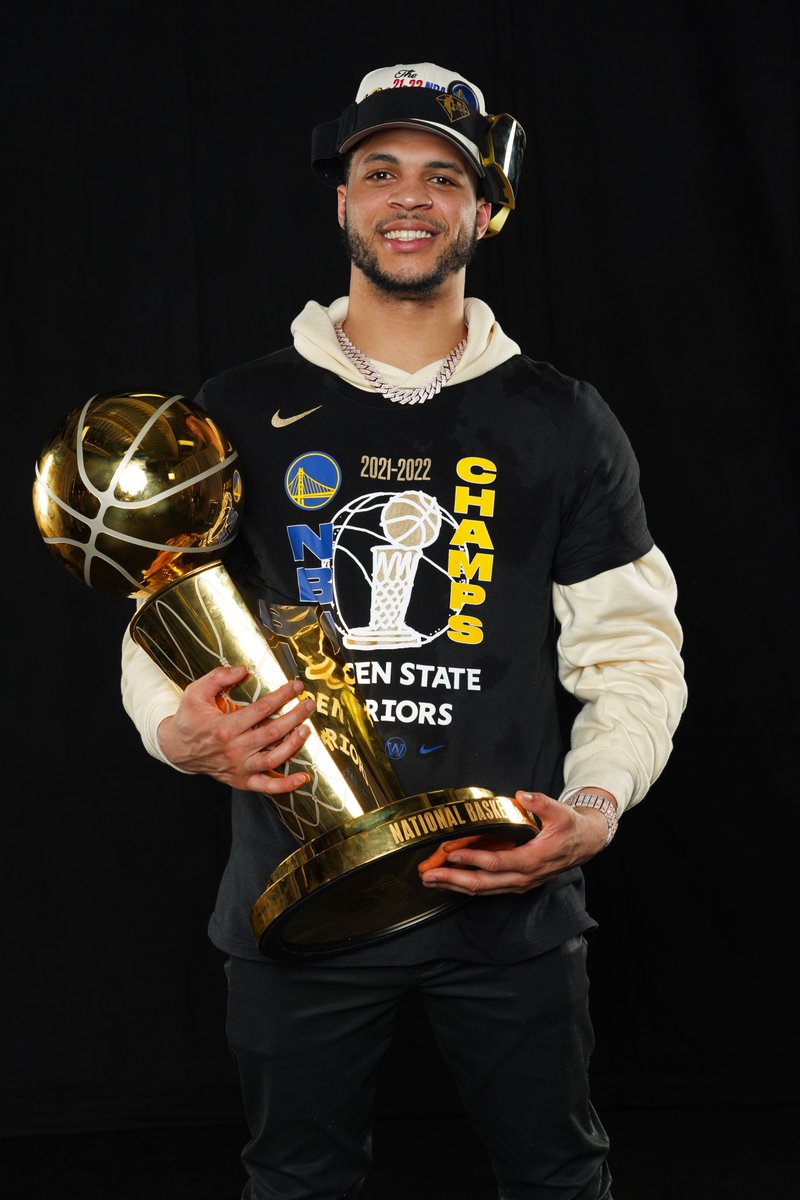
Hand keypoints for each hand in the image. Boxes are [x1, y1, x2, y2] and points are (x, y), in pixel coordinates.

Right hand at [157, 665, 315, 793]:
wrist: (176, 749)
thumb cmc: (189, 719)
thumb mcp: (195, 692)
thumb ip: (218, 677)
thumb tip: (243, 669)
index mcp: (225, 727)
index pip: (261, 709)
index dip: (282, 696)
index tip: (296, 686)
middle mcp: (234, 749)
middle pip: (273, 733)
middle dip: (295, 716)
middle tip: (309, 704)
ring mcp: (239, 767)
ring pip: (274, 758)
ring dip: (294, 744)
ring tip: (307, 729)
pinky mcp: (241, 780)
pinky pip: (267, 787)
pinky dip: (286, 785)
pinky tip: (303, 778)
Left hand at [417, 790, 613, 895]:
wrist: (584, 843)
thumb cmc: (570, 827)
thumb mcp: (560, 811)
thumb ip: (541, 803)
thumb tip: (522, 795)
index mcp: (533, 859)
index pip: (497, 862)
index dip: (473, 858)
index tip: (451, 853)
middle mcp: (524, 877)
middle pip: (484, 882)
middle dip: (453, 880)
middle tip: (428, 874)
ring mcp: (519, 883)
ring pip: (483, 889)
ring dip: (455, 886)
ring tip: (431, 880)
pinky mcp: (515, 883)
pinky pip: (487, 888)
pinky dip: (466, 886)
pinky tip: (449, 882)